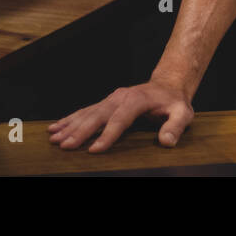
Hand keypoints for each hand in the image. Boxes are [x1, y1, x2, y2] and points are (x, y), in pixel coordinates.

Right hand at [47, 80, 193, 152]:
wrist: (167, 85)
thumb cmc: (174, 102)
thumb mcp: (183, 113)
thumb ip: (176, 126)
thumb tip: (167, 141)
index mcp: (137, 100)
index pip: (120, 120)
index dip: (108, 135)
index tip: (94, 150)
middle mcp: (120, 97)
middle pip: (97, 116)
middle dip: (80, 132)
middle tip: (65, 146)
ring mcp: (111, 99)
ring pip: (87, 113)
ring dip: (69, 126)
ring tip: (53, 138)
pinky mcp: (106, 102)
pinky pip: (85, 111)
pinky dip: (69, 119)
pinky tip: (55, 127)